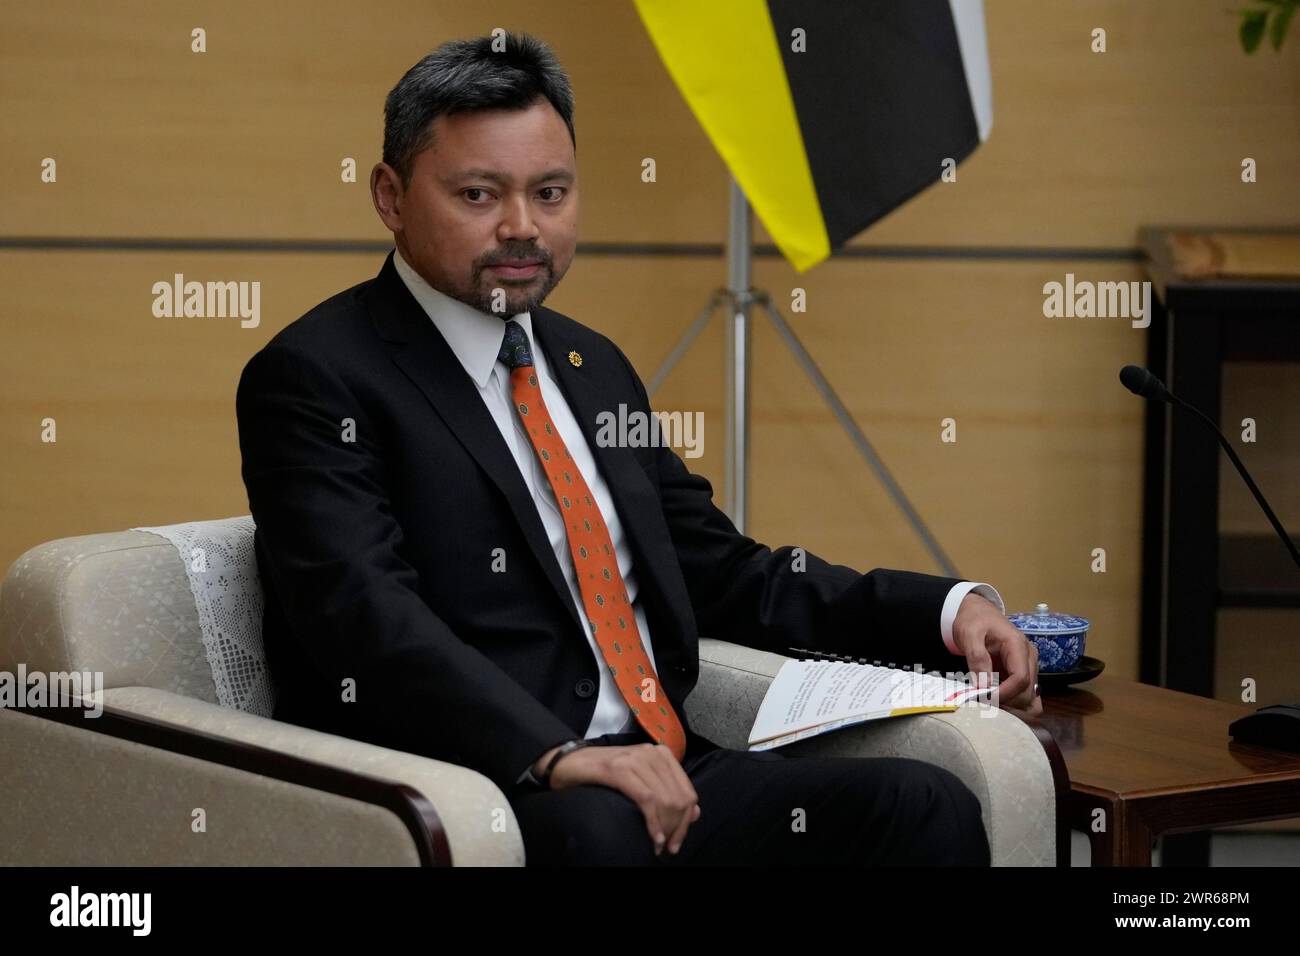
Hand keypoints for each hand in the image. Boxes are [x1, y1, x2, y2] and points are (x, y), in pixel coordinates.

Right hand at [543, 743, 700, 855]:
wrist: (567, 762)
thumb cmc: (602, 775)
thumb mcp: (639, 782)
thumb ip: (666, 793)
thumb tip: (695, 812)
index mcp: (660, 754)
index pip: (687, 791)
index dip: (686, 820)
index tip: (676, 841)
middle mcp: (651, 753)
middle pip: (679, 798)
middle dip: (677, 827)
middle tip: (667, 847)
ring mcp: (635, 759)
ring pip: (665, 799)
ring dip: (665, 828)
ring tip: (658, 844)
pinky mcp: (619, 769)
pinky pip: (646, 799)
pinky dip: (653, 822)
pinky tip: (653, 836)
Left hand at [952, 592, 1041, 718]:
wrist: (978, 613)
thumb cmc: (974, 621)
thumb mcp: (969, 634)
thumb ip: (977, 657)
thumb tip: (984, 684)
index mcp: (1018, 646)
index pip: (1020, 678)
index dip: (1004, 693)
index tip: (985, 699)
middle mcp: (1029, 658)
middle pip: (1028, 692)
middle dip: (1007, 703)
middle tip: (983, 705)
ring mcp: (1028, 667)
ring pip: (1030, 699)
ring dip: (1013, 708)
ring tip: (990, 707)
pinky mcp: (1023, 675)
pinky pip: (1026, 697)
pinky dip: (1015, 706)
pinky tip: (997, 706)